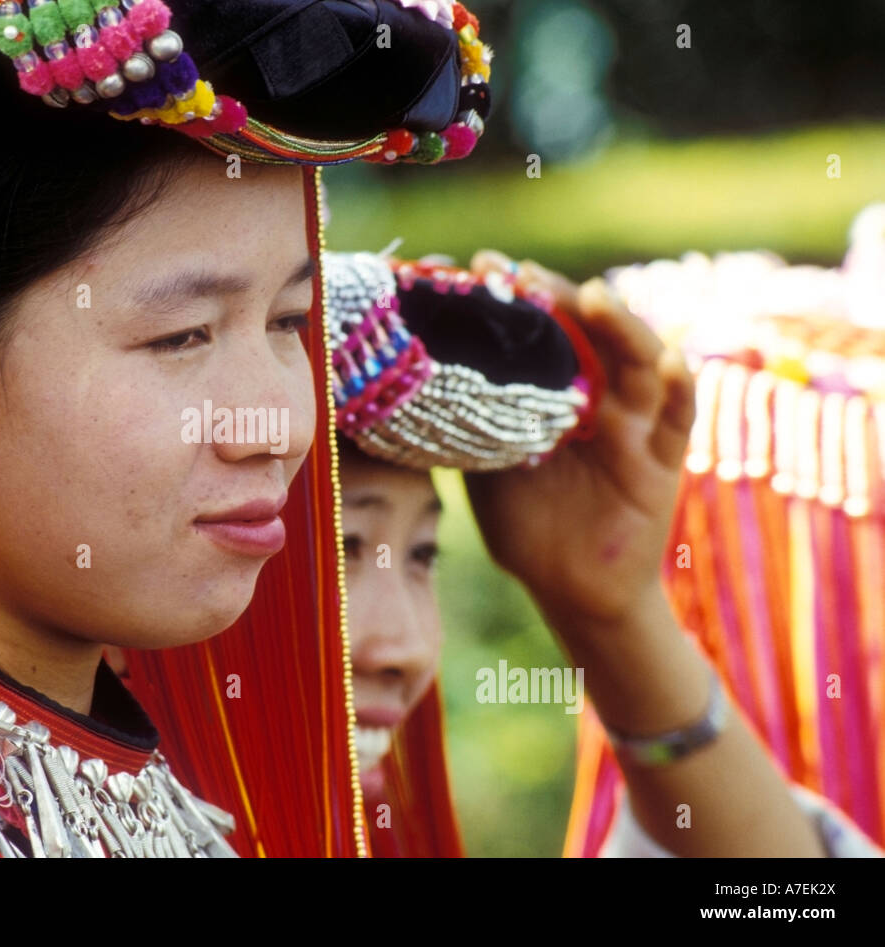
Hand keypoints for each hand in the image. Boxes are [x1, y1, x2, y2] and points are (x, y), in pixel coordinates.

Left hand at [460, 250, 695, 630]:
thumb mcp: (486, 469)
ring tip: (595, 296)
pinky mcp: (660, 463)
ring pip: (638, 362)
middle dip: (561, 298)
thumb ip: (468, 427)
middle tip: (525, 274)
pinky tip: (670, 360)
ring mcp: (634, 426)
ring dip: (621, 326)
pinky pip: (677, 419)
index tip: (482, 267)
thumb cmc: (528, 525)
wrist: (568, 590)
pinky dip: (679, 387)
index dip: (519, 299)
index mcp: (558, 394)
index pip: (544, 331)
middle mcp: (600, 400)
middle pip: (591, 333)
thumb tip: (412, 387)